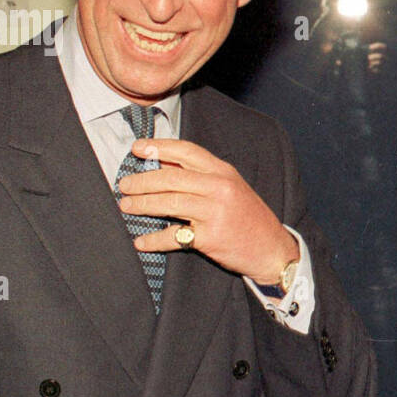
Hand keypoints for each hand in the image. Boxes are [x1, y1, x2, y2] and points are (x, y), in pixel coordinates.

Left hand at [116, 138, 297, 284]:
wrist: (272, 249)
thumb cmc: (248, 217)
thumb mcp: (230, 188)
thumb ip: (199, 175)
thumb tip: (163, 164)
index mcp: (223, 172)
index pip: (187, 151)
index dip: (159, 147)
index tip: (137, 149)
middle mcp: (220, 188)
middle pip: (172, 178)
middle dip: (142, 181)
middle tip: (125, 185)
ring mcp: (215, 212)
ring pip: (169, 203)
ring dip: (142, 205)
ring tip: (126, 206)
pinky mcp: (211, 237)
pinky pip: (174, 236)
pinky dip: (154, 239)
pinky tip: (141, 241)